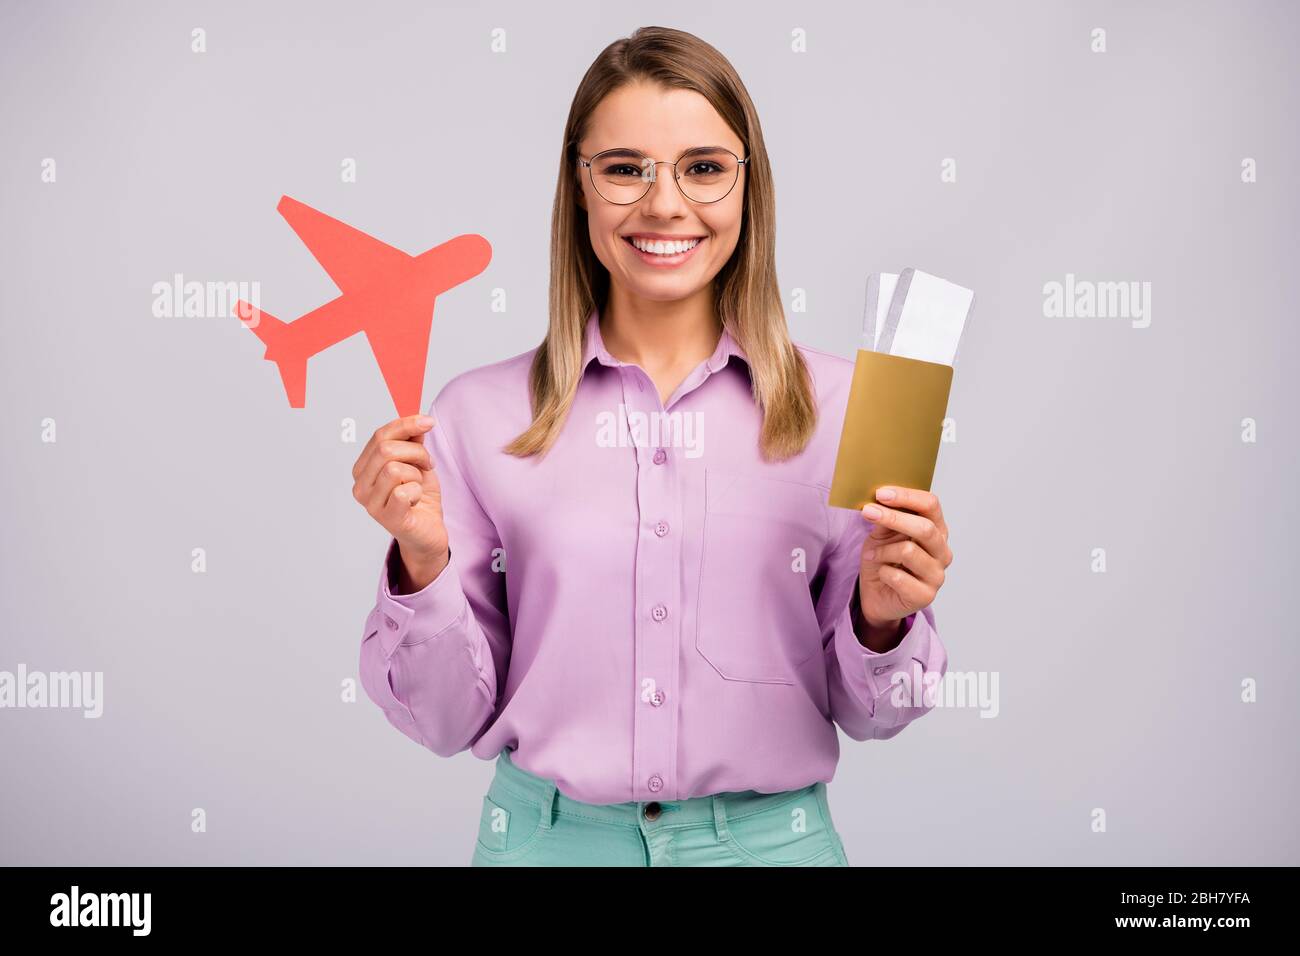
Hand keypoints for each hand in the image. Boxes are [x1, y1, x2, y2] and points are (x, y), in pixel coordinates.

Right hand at [351, 414, 448, 588]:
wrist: (429, 531)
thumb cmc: (419, 496)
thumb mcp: (417, 462)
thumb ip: (413, 440)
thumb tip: (417, 418)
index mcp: (363, 468)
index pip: (380, 436)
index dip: (405, 425)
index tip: (429, 421)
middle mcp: (360, 486)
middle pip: (386, 450)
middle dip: (416, 452)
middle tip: (428, 463)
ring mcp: (370, 504)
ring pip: (394, 469)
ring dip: (416, 474)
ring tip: (419, 484)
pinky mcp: (386, 518)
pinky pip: (403, 491)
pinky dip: (417, 491)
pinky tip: (416, 500)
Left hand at [858, 486, 952, 627]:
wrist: (875, 596)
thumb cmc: (882, 561)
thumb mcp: (881, 535)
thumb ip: (887, 519)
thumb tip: (881, 498)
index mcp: (936, 531)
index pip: (931, 506)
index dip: (907, 496)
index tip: (881, 493)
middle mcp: (942, 552)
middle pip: (925, 528)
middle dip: (893, 518)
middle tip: (868, 511)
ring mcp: (937, 575)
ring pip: (908, 551)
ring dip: (882, 551)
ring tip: (872, 555)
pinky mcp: (925, 597)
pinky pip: (898, 577)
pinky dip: (883, 572)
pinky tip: (881, 574)